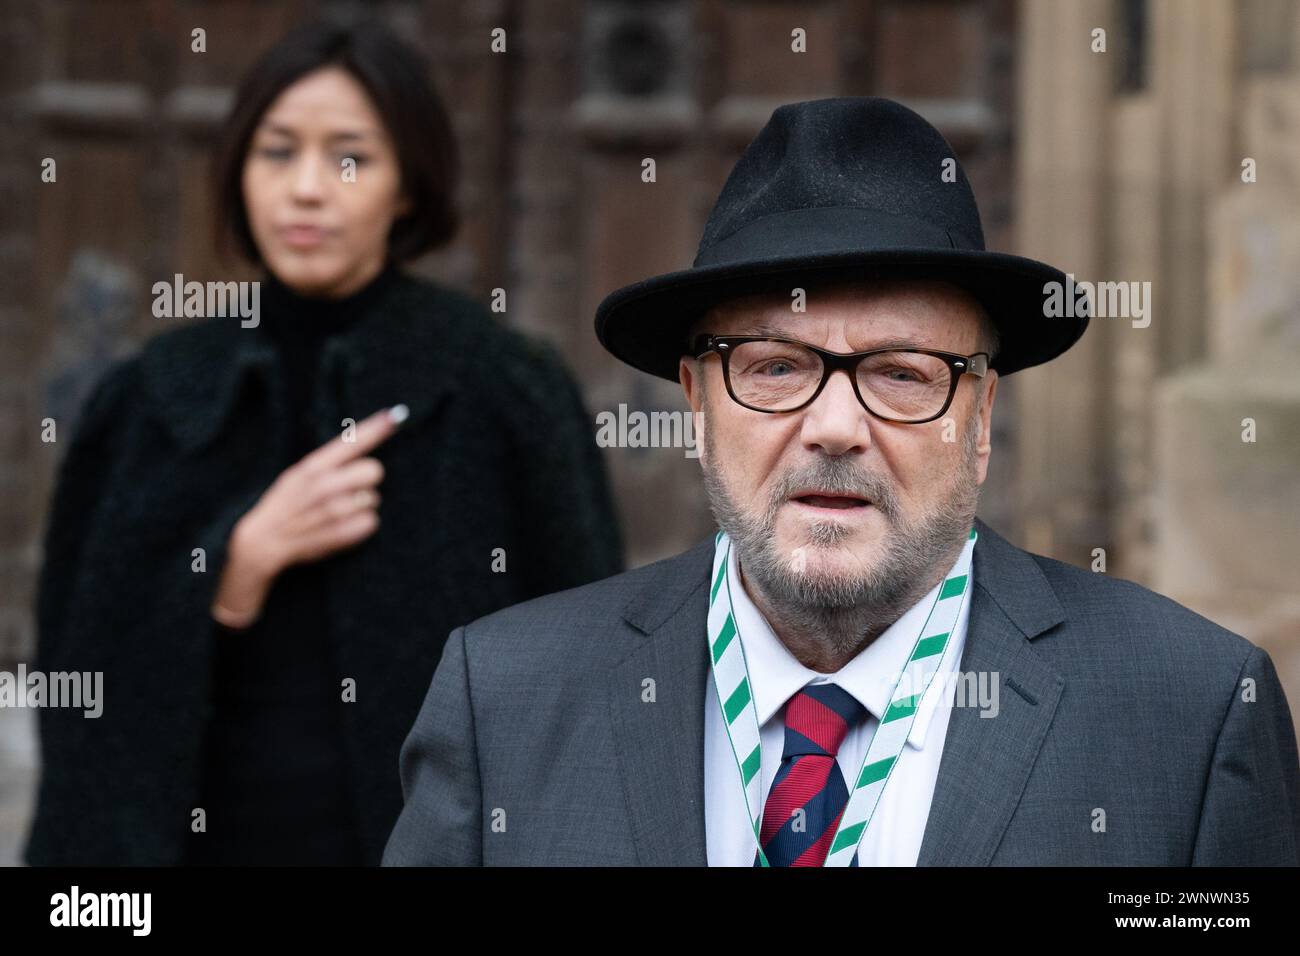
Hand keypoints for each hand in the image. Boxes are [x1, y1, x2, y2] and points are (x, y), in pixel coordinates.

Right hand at [210, 404, 406, 627]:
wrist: (261, 543)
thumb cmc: (285, 505)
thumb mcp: (297, 475)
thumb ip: (327, 462)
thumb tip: (360, 443)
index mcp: (312, 466)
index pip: (351, 441)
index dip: (377, 427)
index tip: (397, 414)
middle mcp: (323, 485)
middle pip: (374, 470)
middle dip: (367, 480)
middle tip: (350, 491)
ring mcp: (332, 510)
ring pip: (373, 498)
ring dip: (362, 506)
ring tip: (339, 513)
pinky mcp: (341, 533)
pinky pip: (372, 523)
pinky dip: (362, 526)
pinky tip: (344, 528)